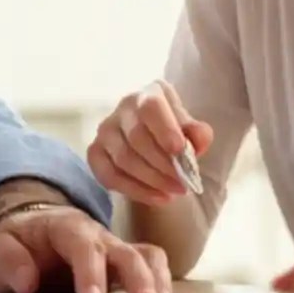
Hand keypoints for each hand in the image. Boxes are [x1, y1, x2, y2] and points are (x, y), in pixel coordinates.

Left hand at [0, 204, 173, 292]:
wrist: (28, 235)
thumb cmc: (17, 245)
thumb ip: (9, 264)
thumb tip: (26, 283)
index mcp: (64, 227)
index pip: (81, 245)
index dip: (90, 272)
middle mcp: (96, 235)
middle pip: (123, 251)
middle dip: (136, 280)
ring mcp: (114, 247)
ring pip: (145, 256)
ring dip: (156, 282)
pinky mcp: (125, 263)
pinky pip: (152, 263)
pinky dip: (162, 282)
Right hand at [88, 80, 214, 205]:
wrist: (153, 141)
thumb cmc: (173, 133)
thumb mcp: (190, 128)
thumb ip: (198, 132)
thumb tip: (198, 138)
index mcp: (148, 95)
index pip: (150, 107)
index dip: (164, 129)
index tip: (179, 150)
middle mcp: (122, 109)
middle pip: (137, 138)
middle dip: (163, 164)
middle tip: (183, 182)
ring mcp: (105, 131)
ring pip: (123, 159)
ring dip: (152, 180)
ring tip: (175, 190)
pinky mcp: (95, 153)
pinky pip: (109, 176)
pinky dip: (135, 190)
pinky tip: (158, 197)